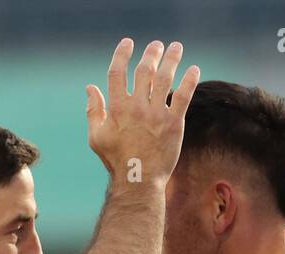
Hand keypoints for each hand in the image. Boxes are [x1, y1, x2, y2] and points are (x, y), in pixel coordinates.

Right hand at [86, 38, 199, 186]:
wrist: (139, 179)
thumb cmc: (116, 160)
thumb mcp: (96, 136)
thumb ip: (93, 110)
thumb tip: (90, 87)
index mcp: (117, 107)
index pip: (117, 72)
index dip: (122, 54)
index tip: (128, 43)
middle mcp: (136, 106)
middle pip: (144, 71)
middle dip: (151, 54)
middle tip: (157, 45)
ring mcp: (156, 114)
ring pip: (164, 78)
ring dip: (171, 59)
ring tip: (176, 47)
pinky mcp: (174, 124)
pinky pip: (183, 96)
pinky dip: (189, 80)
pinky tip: (194, 69)